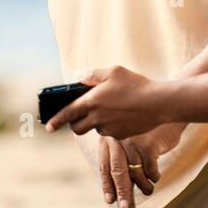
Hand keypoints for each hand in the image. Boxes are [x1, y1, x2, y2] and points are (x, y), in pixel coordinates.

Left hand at [44, 66, 171, 140]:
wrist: (159, 103)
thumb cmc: (136, 84)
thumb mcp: (113, 71)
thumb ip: (92, 75)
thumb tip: (79, 78)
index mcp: (92, 101)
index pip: (67, 113)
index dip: (55, 120)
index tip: (48, 127)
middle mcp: (97, 118)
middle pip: (77, 127)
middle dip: (75, 123)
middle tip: (80, 115)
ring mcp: (109, 129)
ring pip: (95, 128)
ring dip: (96, 122)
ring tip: (111, 108)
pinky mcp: (120, 135)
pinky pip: (110, 132)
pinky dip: (110, 125)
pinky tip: (122, 114)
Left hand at [97, 122, 185, 207]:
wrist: (166, 107)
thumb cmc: (147, 127)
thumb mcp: (128, 136)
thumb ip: (120, 154)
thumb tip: (120, 184)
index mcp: (108, 138)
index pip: (104, 165)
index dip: (107, 184)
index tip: (109, 200)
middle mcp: (116, 139)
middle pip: (117, 172)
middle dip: (122, 192)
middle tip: (125, 207)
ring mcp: (131, 141)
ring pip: (135, 173)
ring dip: (143, 186)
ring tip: (149, 190)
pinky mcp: (147, 144)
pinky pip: (150, 170)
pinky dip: (154, 176)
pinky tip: (156, 176)